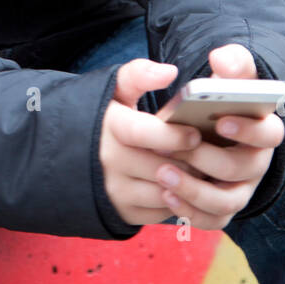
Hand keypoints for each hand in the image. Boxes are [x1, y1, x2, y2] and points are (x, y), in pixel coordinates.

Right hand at [99, 58, 203, 225]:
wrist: (73, 157)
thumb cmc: (107, 118)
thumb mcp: (116, 90)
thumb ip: (139, 74)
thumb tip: (168, 72)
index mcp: (109, 127)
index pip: (142, 134)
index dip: (173, 136)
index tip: (196, 133)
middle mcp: (109, 161)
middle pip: (161, 166)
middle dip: (189, 162)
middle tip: (211, 154)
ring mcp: (115, 190)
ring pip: (164, 192)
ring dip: (189, 183)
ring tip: (204, 168)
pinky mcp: (123, 212)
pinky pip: (161, 211)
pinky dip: (179, 200)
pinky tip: (189, 184)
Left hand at [153, 44, 284, 230]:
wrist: (200, 125)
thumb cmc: (218, 97)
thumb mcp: (228, 75)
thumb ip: (231, 62)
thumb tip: (221, 58)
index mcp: (263, 129)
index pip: (270, 133)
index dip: (249, 129)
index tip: (220, 120)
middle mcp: (256, 162)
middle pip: (243, 169)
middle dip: (209, 158)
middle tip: (176, 148)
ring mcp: (241, 189)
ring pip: (227, 202)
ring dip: (195, 190)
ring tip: (163, 174)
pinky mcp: (222, 209)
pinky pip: (212, 220)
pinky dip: (190, 212)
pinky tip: (166, 195)